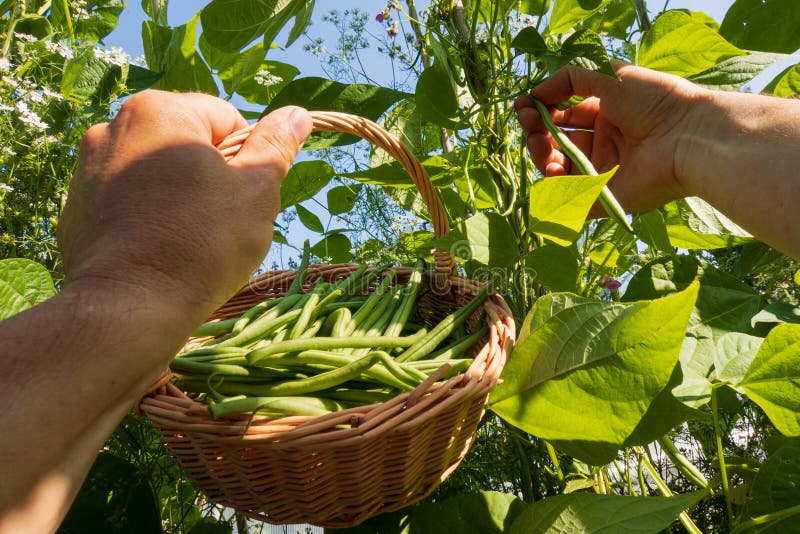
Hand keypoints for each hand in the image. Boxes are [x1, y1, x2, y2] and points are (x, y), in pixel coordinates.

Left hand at [58, 90, 311, 327]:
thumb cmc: (203, 244)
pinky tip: (158, 250)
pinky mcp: (77, 208)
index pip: (226, 118)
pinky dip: (146, 217)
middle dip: (210, 177)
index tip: (242, 199)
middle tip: (221, 222)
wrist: (130, 308)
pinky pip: (127, 201)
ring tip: (189, 240)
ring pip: (157, 173)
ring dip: (178, 196)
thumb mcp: (257, 191)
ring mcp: (87, 168)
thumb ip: (276, 146)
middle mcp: (113, 126)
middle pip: (187, 144)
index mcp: (159, 110)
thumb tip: (296, 115)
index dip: (246, 160)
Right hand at [515, 64, 707, 212]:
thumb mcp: (608, 75)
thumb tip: (535, 94)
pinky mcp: (602, 197)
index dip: (540, 111)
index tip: (524, 105)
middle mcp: (602, 145)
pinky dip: (553, 185)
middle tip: (529, 123)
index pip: (563, 116)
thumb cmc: (653, 100)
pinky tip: (553, 167)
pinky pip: (568, 197)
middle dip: (536, 132)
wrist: (685, 135)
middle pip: (555, 143)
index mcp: (606, 116)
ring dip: (541, 155)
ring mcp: (601, 173)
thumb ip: (569, 78)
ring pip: (556, 169)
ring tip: (543, 145)